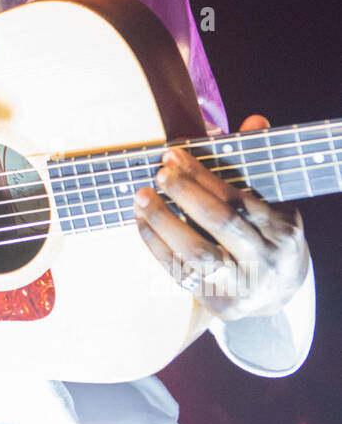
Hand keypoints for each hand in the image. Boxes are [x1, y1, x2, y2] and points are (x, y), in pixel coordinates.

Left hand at [133, 114, 309, 319]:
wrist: (278, 290)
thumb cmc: (266, 234)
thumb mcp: (270, 201)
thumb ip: (255, 164)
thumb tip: (254, 121)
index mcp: (282, 229)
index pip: (238, 197)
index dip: (202, 175)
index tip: (174, 155)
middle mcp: (265, 260)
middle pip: (221, 222)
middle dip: (185, 194)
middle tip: (158, 173)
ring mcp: (243, 286)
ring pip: (197, 253)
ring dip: (164, 221)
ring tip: (141, 197)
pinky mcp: (219, 303)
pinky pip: (181, 273)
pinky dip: (157, 245)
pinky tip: (142, 222)